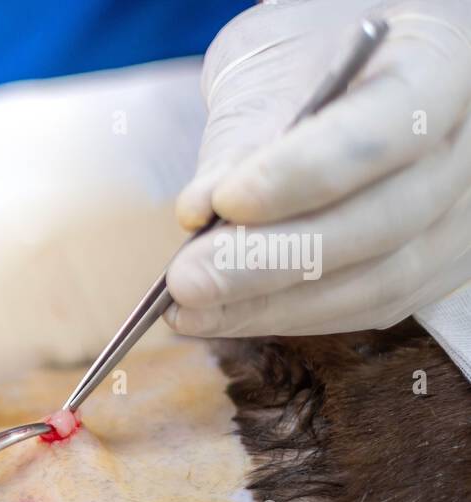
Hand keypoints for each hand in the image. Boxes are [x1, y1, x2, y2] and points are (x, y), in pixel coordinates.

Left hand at [166, 0, 470, 336]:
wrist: (345, 74)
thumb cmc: (306, 58)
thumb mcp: (267, 68)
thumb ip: (242, 136)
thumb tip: (199, 214)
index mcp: (444, 63)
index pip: (391, 128)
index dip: (307, 173)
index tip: (225, 202)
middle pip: (388, 220)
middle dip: (273, 260)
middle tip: (187, 280)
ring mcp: (465, 213)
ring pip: (383, 280)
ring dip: (273, 304)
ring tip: (190, 308)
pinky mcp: (439, 265)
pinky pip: (370, 307)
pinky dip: (291, 315)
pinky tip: (226, 314)